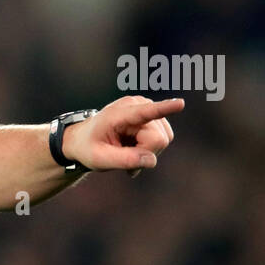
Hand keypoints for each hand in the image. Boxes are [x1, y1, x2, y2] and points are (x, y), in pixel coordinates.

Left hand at [64, 96, 181, 176]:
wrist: (84, 139)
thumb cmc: (88, 148)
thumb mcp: (99, 158)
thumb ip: (124, 160)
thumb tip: (151, 160)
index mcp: (119, 114)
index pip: (145, 112)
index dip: (164, 109)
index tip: (181, 104)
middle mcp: (138, 105)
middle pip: (158, 139)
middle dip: (144, 153)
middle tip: (121, 158)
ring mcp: (147, 109)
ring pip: (163, 140)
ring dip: (146, 152)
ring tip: (125, 152)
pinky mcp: (153, 117)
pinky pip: (164, 139)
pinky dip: (149, 150)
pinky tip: (133, 151)